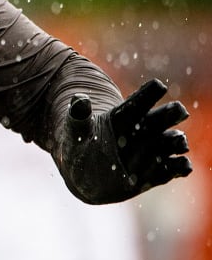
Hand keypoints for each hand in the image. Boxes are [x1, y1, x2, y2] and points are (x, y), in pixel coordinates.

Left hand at [64, 78, 191, 202]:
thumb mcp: (76, 129)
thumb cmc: (83, 144)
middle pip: (163, 117)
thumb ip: (78, 115)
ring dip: (177, 140)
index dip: (150, 92)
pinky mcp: (158, 172)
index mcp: (126, 116)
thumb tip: (79, 98)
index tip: (158, 86)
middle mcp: (145, 130)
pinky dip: (180, 166)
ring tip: (179, 140)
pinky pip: (175, 168)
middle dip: (172, 113)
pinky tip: (183, 165)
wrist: (87, 173)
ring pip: (172, 142)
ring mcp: (154, 150)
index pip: (140, 100)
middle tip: (178, 110)